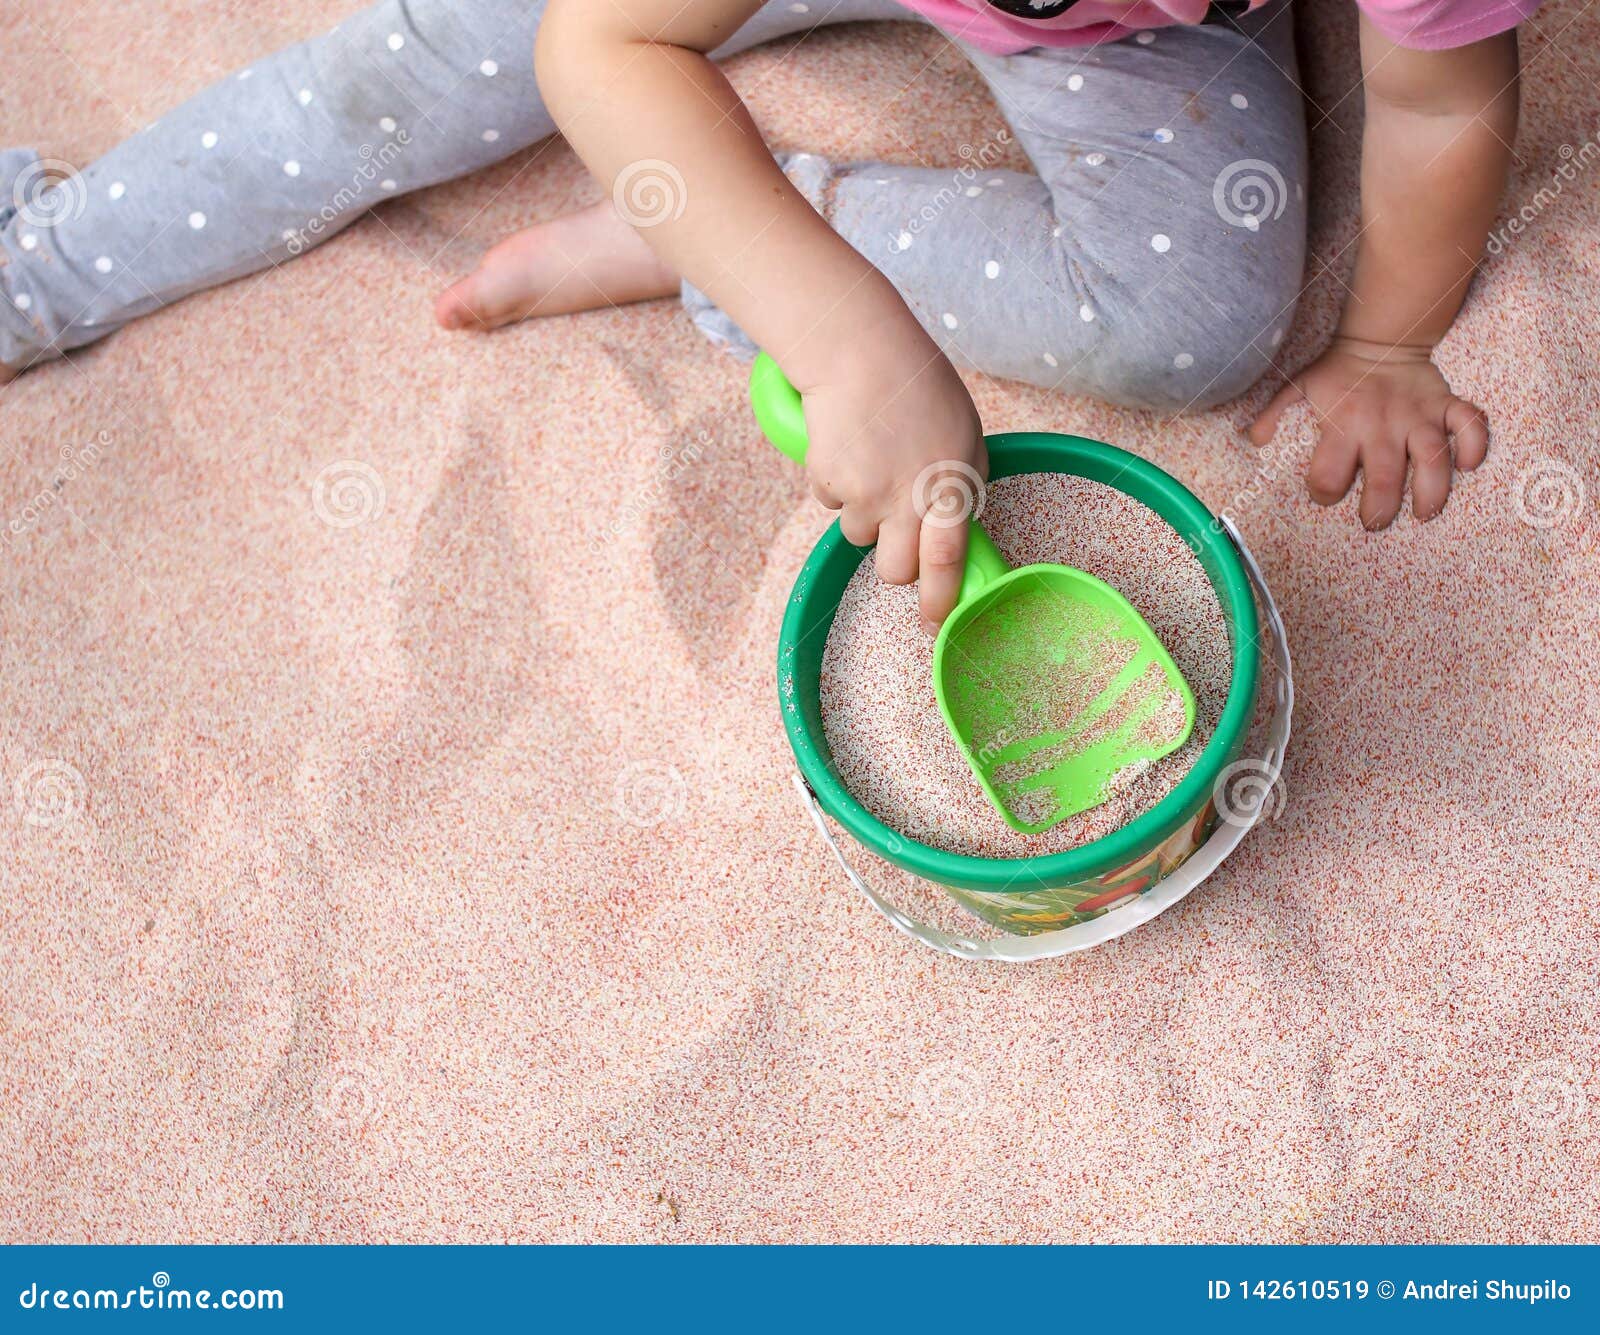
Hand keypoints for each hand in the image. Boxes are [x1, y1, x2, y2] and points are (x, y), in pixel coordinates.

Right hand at [798, 327, 985, 630]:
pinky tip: (850, 447)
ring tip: (874, 465)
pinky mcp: (827, 480)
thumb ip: (965, 483)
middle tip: (899, 538)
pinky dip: (838, 485)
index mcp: (948, 483)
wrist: (857, 349)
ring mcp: (863, 491)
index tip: (938, 620)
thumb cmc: (918, 385)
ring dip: (866, 514)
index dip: (942, 599)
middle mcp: (905, 495)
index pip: (946, 559)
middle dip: (897, 566)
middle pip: (895, 571)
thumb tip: (960, 530)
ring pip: (860, 536)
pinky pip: (832, 504)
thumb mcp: (965, 432)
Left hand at [1248, 336, 1488, 527]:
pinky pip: (1470, 424)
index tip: (1327, 496)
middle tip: (1375, 522)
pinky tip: (1469, 465)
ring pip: (1433, 458)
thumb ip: (1274, 415)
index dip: (1325, 491)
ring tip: (1424, 513)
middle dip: (1380, 508)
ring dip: (1432, 491)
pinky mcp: (1446, 405)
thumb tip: (1255, 441)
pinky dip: (1474, 444)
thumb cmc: (1336, 376)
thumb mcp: (1298, 389)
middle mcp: (1381, 424)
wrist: (1380, 339)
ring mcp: (1418, 415)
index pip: (1330, 472)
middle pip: (1384, 476)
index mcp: (1342, 424)